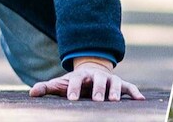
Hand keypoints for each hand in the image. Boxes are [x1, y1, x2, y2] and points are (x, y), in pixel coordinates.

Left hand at [28, 58, 145, 101]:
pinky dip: (135, 93)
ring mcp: (110, 79)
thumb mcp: (61, 84)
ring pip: (114, 83)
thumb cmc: (74, 82)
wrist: (92, 71)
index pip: (77, 81)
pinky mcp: (121, 84)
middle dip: (98, 89)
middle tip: (97, 100)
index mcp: (81, 76)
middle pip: (99, 80)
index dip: (74, 89)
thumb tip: (31, 93)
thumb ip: (47, 87)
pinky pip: (129, 87)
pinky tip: (141, 100)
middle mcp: (97, 76)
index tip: (71, 99)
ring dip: (115, 91)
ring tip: (113, 102)